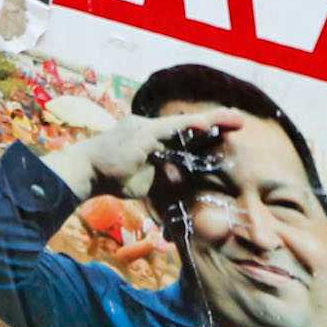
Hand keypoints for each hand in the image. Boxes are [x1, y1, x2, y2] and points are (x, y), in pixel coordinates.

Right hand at [71, 107, 248, 198]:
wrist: (86, 172)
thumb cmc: (112, 177)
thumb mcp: (145, 182)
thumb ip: (163, 185)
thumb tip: (180, 207)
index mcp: (153, 137)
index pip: (185, 133)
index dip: (206, 133)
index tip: (228, 132)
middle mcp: (152, 128)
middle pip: (190, 125)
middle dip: (216, 122)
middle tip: (240, 120)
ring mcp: (147, 128)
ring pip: (185, 123)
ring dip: (210, 122)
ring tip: (234, 119)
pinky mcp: (143, 133)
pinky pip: (170, 129)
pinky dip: (189, 127)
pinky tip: (206, 126)